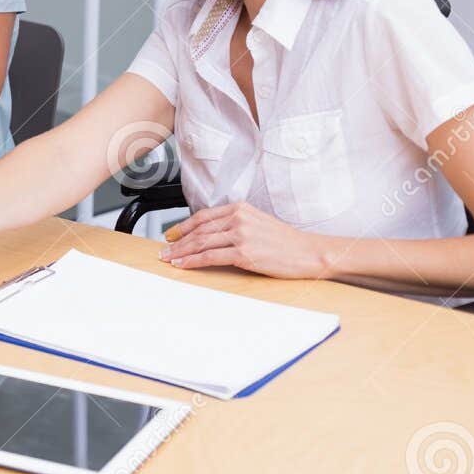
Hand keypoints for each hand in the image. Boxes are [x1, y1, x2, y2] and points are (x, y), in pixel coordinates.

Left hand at [160, 202, 332, 278]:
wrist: (310, 252)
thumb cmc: (286, 242)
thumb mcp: (258, 222)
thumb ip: (236, 224)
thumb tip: (211, 234)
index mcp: (240, 208)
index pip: (203, 217)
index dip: (183, 226)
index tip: (171, 234)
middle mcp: (238, 218)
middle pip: (198, 230)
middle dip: (177, 241)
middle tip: (164, 249)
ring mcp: (241, 235)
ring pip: (201, 243)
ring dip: (181, 252)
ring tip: (168, 258)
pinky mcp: (244, 253)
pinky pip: (210, 257)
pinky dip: (193, 261)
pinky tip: (183, 265)